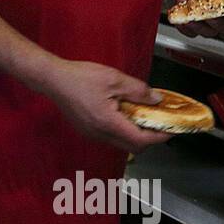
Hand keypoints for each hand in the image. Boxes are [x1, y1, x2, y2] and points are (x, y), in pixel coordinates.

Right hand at [40, 59, 171, 151]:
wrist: (53, 79)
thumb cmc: (79, 77)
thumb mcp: (114, 79)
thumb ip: (138, 90)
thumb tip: (156, 99)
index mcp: (108, 123)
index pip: (141, 140)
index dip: (159, 136)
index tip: (170, 129)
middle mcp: (100, 134)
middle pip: (133, 147)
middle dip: (149, 137)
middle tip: (158, 121)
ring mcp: (92, 134)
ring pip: (122, 143)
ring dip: (135, 134)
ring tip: (140, 114)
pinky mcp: (87, 131)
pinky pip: (110, 137)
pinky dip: (122, 130)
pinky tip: (121, 113)